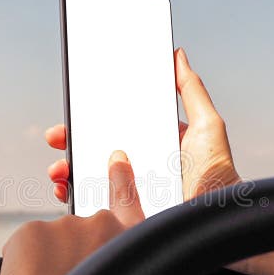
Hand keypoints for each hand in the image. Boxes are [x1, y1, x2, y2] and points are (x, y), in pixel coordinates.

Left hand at [0, 150, 143, 274]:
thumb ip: (126, 273)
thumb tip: (116, 272)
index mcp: (129, 241)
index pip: (128, 198)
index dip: (122, 178)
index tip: (116, 159)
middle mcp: (99, 225)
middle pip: (84, 233)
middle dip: (73, 255)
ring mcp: (63, 224)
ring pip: (53, 241)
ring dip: (50, 263)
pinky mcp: (31, 228)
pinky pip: (29, 245)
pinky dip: (27, 264)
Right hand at [46, 48, 240, 201]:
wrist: (217, 218)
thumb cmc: (216, 174)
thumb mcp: (206, 125)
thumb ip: (191, 91)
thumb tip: (177, 56)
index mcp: (151, 145)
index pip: (114, 128)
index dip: (90, 120)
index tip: (73, 111)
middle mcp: (138, 168)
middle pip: (94, 151)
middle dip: (69, 142)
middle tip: (57, 136)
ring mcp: (129, 193)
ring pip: (87, 177)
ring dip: (65, 169)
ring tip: (59, 169)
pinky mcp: (123, 216)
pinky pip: (90, 206)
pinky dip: (71, 197)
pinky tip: (65, 189)